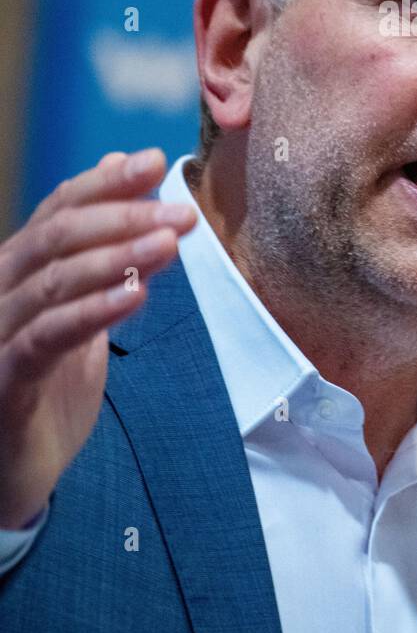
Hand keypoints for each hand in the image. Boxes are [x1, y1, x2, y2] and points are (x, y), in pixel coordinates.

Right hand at [0, 149, 195, 528]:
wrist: (13, 471)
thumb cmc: (48, 385)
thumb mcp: (81, 308)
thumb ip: (99, 244)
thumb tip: (117, 164)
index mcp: (18, 268)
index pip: (60, 207)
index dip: (107, 182)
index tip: (158, 161)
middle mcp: (0, 290)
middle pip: (59, 235)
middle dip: (124, 216)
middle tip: (183, 213)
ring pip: (55, 280)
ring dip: (117, 258)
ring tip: (170, 245)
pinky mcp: (5, 380)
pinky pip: (48, 336)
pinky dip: (93, 311)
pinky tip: (136, 296)